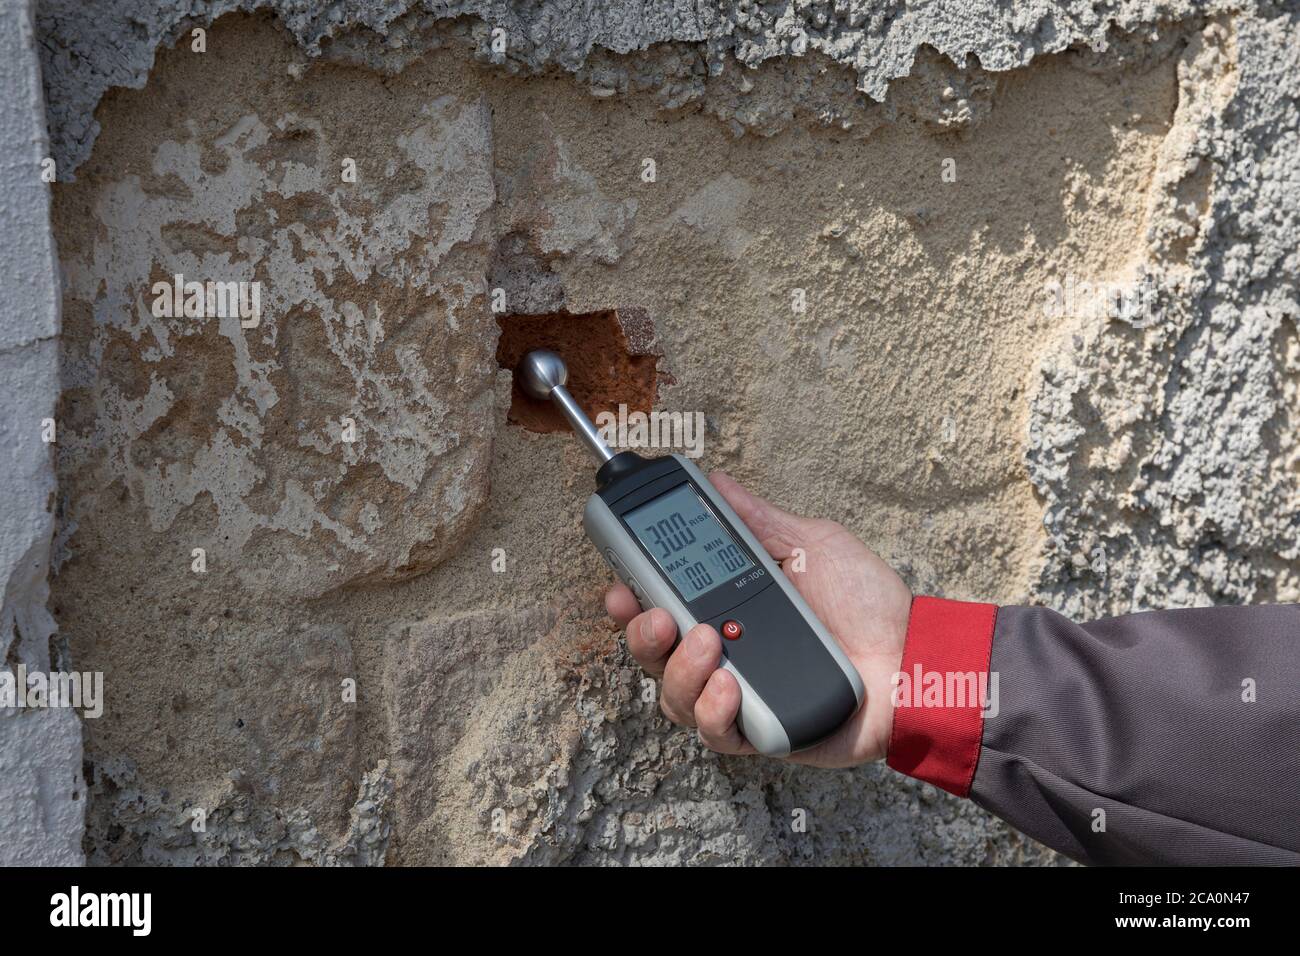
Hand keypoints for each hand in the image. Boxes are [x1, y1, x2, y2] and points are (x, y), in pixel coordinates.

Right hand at [604, 471, 911, 767]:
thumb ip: (759, 521)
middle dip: (642, 634)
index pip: (662, 605)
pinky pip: (717, 735)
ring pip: (675, 697)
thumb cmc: (868, 604)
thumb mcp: (812, 545)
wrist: (916, 657)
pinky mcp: (762, 735)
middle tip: (660, 615)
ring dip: (679, 670)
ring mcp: (740, 699)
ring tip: (709, 643)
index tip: (620, 583)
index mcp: (727, 610)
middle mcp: (725, 655)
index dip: (631, 597)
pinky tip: (729, 687)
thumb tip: (718, 482)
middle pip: (654, 654)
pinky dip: (713, 712)